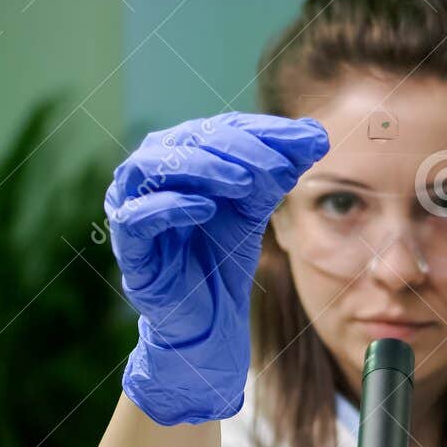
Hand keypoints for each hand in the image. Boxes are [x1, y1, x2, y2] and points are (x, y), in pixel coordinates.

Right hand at [106, 112, 328, 424]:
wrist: (210, 318)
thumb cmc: (224, 256)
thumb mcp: (257, 208)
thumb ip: (279, 171)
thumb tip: (318, 134)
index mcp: (179, 157)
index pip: (218, 128)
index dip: (261, 131)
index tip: (306, 142)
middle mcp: (147, 175)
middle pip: (184, 140)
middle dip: (235, 148)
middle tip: (275, 165)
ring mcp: (131, 209)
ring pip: (148, 167)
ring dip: (199, 167)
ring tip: (242, 182)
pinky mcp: (128, 248)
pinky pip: (135, 217)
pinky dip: (169, 205)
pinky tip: (205, 207)